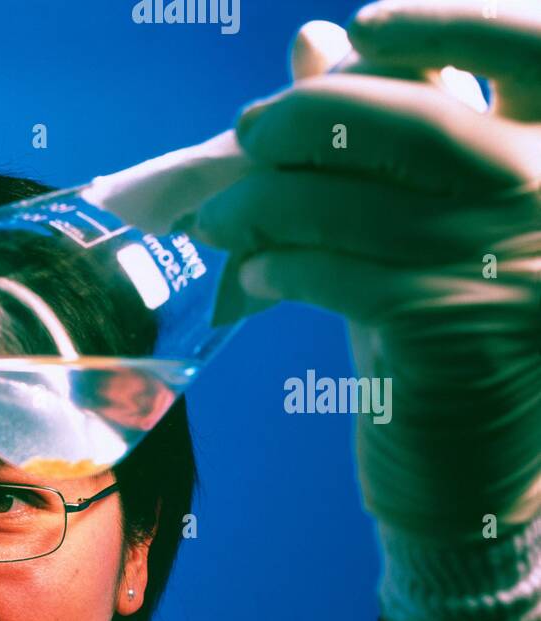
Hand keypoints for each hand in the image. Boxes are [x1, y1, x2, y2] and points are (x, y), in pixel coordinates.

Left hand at [192, 1, 540, 548]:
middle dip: (308, 119)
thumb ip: (394, 129)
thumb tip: (315, 42)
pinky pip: (339, 272)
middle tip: (246, 134)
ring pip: (356, 202)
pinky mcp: (456, 329)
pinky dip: (280, 267)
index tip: (358, 27)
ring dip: (263, 203)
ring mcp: (517, 265)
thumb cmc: (447, 333)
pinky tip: (254, 277)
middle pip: (415, 118)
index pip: (535, 43)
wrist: (471, 469)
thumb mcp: (431, 221)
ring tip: (218, 218)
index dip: (445, 22)